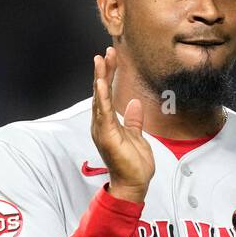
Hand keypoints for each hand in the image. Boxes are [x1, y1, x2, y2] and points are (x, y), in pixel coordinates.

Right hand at [91, 47, 153, 204]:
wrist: (134, 184)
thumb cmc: (134, 165)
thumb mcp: (136, 136)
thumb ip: (133, 120)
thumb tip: (135, 104)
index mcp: (108, 124)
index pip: (107, 94)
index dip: (108, 76)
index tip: (112, 58)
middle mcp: (101, 124)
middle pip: (100, 93)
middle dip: (103, 71)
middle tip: (106, 52)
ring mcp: (102, 130)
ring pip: (99, 99)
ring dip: (99, 78)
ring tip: (100, 60)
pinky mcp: (106, 135)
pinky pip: (103, 113)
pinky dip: (101, 97)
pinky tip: (100, 82)